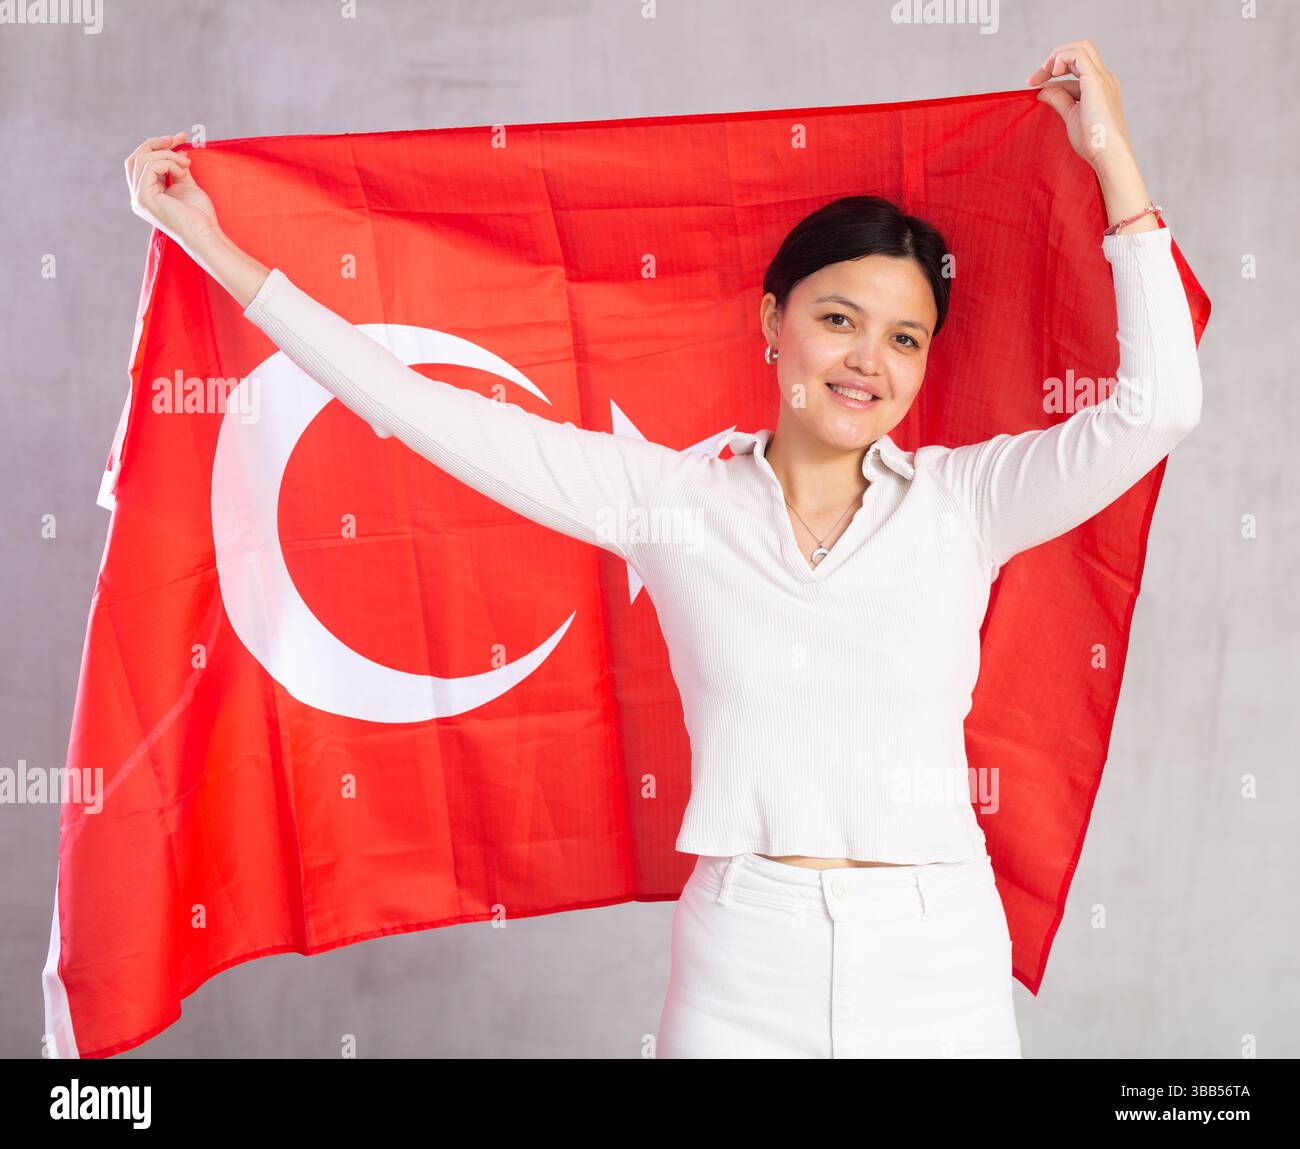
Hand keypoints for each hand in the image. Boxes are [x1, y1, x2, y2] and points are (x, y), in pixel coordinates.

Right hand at [125, 131, 221, 244]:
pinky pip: (150, 166)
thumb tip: (178, 148)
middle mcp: (137, 196)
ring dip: (168, 155)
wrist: (205, 233)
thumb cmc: (199, 214)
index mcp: (146, 194)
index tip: (180, 138)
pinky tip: (182, 173)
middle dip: (157, 144)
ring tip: (187, 164)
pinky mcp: (143, 196)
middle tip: (179, 139)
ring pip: (143, 159)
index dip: (158, 147)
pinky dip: (168, 163)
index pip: (142, 163)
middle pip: (136, 158)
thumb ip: (177, 167)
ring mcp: (138, 197)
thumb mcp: (186, 184)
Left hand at [1026, 40, 1133, 177]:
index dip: (1053, 72)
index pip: (1075, 68)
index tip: (1033, 85)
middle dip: (1055, 58)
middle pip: (1081, 50)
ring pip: (1081, 48)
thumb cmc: (1093, 142)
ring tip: (1040, 77)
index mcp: (1100, 86)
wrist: (1108, 154)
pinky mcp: (1096, 81)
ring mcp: (1102, 78)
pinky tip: (1051, 75)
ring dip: (1056, 57)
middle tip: (1033, 79)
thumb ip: (1059, 100)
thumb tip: (1042, 89)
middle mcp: (1104, 78)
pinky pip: (1078, 55)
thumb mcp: (1070, 116)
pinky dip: (1061, 59)